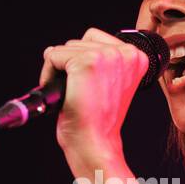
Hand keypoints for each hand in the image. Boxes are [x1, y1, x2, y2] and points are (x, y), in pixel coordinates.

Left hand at [39, 27, 149, 163]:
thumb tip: (53, 49)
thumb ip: (97, 62)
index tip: (88, 87)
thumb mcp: (107, 85)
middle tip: (78, 93)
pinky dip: (48, 75)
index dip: (83, 62)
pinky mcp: (86, 62)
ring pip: (66, 48)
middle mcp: (126, 53)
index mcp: (136, 58)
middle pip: (80, 42)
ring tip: (71, 94)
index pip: (96, 40)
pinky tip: (62, 94)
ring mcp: (107, 56)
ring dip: (59, 70)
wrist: (95, 143)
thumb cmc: (98, 121)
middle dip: (70, 66)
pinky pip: (53, 55)